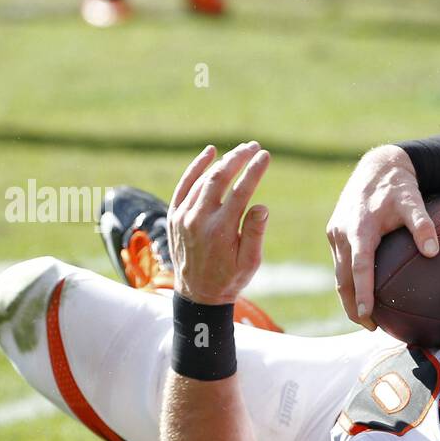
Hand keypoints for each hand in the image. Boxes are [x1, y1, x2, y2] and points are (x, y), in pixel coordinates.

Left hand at [168, 142, 271, 304]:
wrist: (198, 294)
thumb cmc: (230, 278)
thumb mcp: (250, 262)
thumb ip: (255, 233)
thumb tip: (261, 205)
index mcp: (221, 231)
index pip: (241, 191)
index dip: (254, 170)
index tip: (265, 156)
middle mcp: (199, 220)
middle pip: (219, 178)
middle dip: (237, 158)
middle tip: (253, 146)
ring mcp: (183, 216)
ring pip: (203, 179)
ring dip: (222, 162)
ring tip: (239, 151)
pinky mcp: (174, 216)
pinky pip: (184, 185)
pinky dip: (195, 167)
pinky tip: (209, 152)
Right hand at [327, 145, 438, 329]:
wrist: (377, 166)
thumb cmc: (398, 186)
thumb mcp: (414, 201)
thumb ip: (423, 225)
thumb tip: (432, 252)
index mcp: (359, 229)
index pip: (359, 267)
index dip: (361, 292)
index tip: (366, 314)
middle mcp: (342, 233)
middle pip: (343, 278)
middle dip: (352, 305)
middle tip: (370, 326)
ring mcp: (335, 234)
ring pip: (339, 273)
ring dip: (349, 296)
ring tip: (365, 318)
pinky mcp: (335, 233)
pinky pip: (340, 263)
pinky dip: (349, 281)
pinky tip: (363, 294)